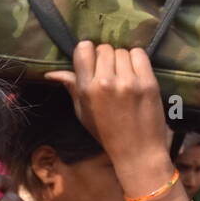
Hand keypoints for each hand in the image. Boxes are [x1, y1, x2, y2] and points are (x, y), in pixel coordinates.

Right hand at [45, 42, 173, 193]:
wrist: (137, 152)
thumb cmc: (107, 133)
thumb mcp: (82, 112)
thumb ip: (71, 88)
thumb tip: (51, 72)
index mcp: (86, 89)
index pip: (84, 49)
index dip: (89, 52)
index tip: (93, 62)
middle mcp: (105, 82)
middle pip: (104, 48)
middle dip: (106, 58)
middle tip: (111, 72)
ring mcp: (128, 81)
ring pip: (122, 51)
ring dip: (122, 60)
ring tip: (124, 76)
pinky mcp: (148, 82)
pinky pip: (140, 54)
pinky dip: (137, 60)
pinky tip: (136, 74)